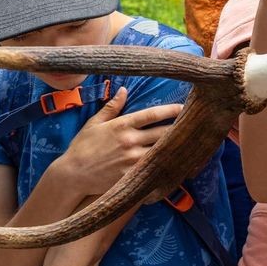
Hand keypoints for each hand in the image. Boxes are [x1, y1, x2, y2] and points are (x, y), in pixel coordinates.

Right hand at [54, 87, 183, 197]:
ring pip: (161, 151)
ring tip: (191, 143)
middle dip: (179, 128)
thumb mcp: (94, 123)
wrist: (72, 174)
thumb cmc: (82, 147)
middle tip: (194, 125)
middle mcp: (130, 141)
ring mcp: (131, 159)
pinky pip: (153, 169)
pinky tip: (177, 164)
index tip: (183, 107)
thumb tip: (124, 89)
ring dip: (175, 147)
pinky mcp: (131, 175)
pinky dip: (165, 166)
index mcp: (122, 125)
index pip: (152, 115)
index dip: (170, 110)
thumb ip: (112, 107)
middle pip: (162, 133)